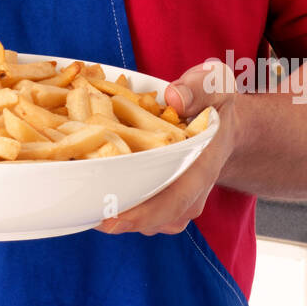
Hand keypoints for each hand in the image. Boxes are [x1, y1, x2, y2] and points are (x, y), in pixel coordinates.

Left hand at [95, 58, 238, 235]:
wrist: (222, 126)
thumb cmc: (215, 103)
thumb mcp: (214, 85)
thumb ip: (197, 89)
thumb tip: (174, 99)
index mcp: (202, 166)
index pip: (176, 199)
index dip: (144, 213)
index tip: (111, 217)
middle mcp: (191, 193)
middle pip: (153, 218)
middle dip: (117, 218)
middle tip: (85, 212)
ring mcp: (177, 202)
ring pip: (143, 220)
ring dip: (113, 212)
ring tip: (83, 202)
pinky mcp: (162, 201)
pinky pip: (139, 212)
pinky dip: (116, 205)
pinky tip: (93, 193)